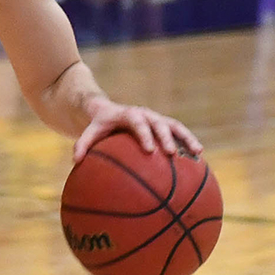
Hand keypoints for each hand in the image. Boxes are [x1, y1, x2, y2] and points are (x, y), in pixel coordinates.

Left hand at [72, 97, 202, 162]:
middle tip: (171, 154)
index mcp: (129, 114)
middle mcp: (146, 115)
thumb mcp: (90, 131)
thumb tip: (75, 162)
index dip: (145, 134)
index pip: (138, 122)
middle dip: (167, 138)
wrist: (109, 112)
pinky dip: (189, 143)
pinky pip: (180, 134)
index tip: (149, 150)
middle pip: (160, 124)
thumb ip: (82, 144)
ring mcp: (158, 120)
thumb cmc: (100, 125)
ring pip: (176, 127)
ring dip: (187, 138)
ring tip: (198, 152)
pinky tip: (199, 159)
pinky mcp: (165, 126)